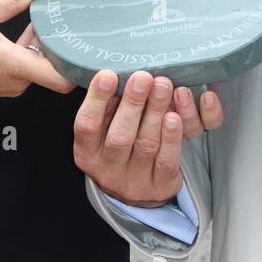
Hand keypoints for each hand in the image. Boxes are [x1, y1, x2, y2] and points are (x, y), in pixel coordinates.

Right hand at [0, 0, 75, 108]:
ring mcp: (10, 85)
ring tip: (50, 19)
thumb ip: (12, 0)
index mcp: (17, 66)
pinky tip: (28, 29)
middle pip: (55, 67)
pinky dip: (30, 50)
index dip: (78, 64)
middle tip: (70, 19)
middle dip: (62, 44)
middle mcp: (18, 81)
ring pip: (40, 66)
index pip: (63, 78)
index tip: (86, 43)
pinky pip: (26, 67)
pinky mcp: (2, 84)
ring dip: (43, 45)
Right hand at [73, 70, 222, 207]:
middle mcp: (107, 170)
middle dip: (132, 103)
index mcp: (87, 152)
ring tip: (163, 86)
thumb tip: (117, 71)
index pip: (87, 125)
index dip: (97, 100)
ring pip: (145, 144)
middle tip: (143, 77)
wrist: (138, 190)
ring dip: (155, 112)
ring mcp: (133, 182)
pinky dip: (171, 137)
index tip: (108, 74)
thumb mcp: (105, 130)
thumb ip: (108, 107)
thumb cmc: (120, 145)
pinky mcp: (159, 187)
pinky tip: (174, 116)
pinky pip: (166, 161)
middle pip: (119, 136)